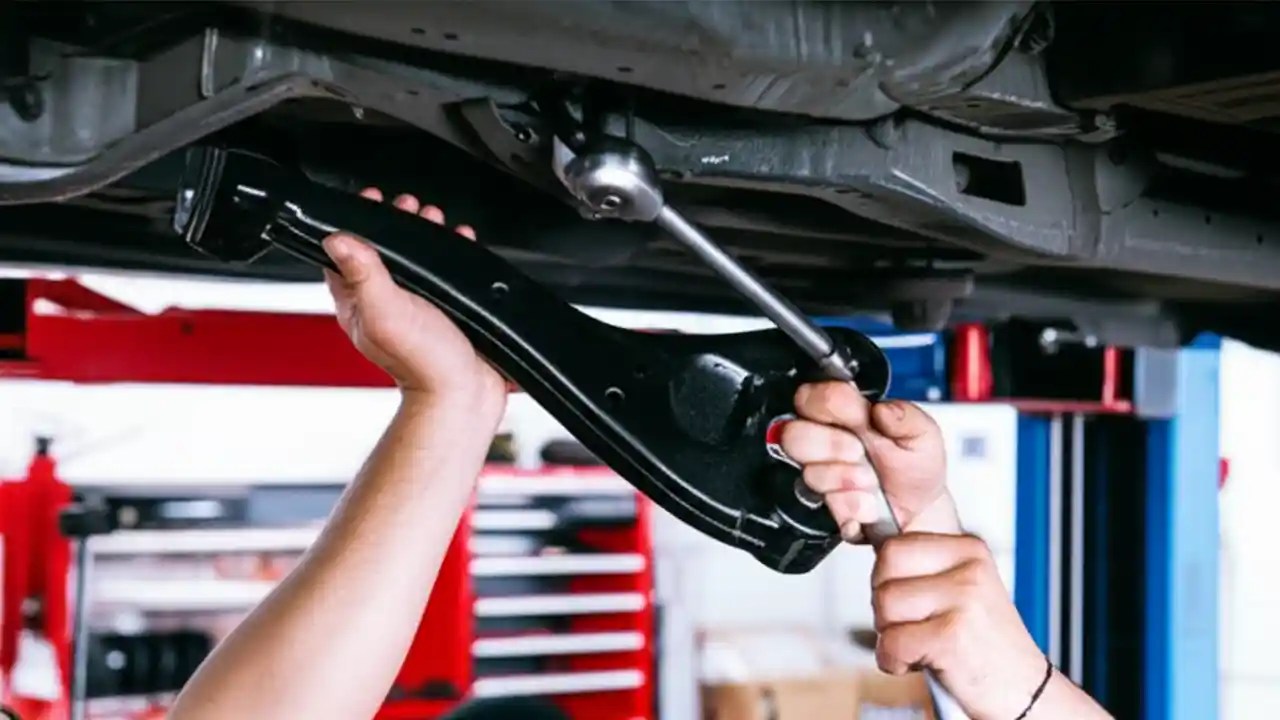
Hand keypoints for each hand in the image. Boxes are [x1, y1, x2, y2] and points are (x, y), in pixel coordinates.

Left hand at [322, 188, 505, 415]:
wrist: (465, 393)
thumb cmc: (423, 363)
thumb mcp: (386, 311)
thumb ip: (362, 274)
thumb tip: (336, 239)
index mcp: (361, 301)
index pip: (346, 254)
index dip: (356, 224)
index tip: (372, 202)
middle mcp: (386, 301)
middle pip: (383, 250)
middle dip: (397, 222)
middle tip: (409, 207)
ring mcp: (418, 306)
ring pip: (416, 258)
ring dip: (426, 233)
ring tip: (435, 218)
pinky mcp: (447, 309)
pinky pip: (446, 272)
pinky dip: (452, 252)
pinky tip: (461, 243)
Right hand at [780, 381, 957, 540]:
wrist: (918, 510)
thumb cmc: (914, 467)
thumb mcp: (923, 436)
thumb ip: (907, 417)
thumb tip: (883, 410)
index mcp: (843, 413)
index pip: (809, 397)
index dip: (827, 405)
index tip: (856, 418)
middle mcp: (823, 440)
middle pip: (793, 434)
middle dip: (831, 445)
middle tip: (859, 452)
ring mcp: (819, 473)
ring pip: (810, 472)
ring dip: (846, 478)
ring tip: (872, 482)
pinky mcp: (820, 505)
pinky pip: (824, 505)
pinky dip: (852, 505)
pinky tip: (869, 503)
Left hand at [873, 534, 1048, 718]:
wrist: (1023, 691)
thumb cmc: (984, 644)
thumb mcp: (961, 588)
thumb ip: (923, 565)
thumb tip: (873, 542)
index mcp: (968, 548)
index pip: (894, 546)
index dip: (886, 580)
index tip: (906, 602)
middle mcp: (968, 568)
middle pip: (883, 571)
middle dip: (884, 606)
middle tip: (911, 626)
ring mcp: (963, 599)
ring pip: (884, 606)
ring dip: (891, 635)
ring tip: (922, 645)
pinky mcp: (951, 635)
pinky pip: (891, 643)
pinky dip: (894, 662)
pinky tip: (922, 664)